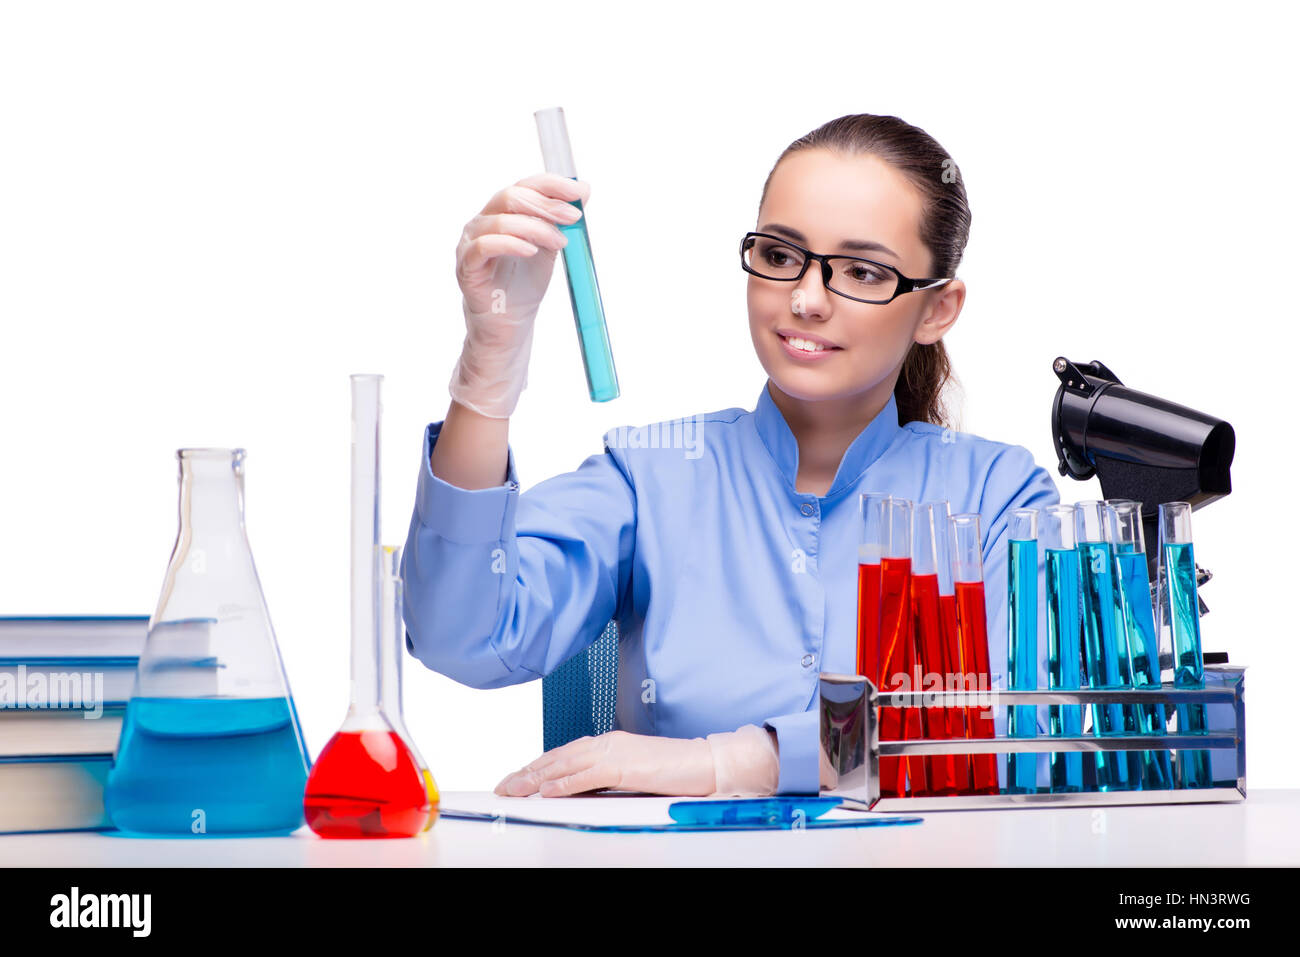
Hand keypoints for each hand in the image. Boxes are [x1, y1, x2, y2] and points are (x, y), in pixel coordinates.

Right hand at [448, 173, 589, 418]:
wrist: (511, 324)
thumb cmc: (526, 284)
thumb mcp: (550, 246)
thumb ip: (561, 219)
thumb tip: (584, 190)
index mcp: (503, 211)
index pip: (525, 184)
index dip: (552, 184)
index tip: (580, 192)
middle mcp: (483, 221)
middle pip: (512, 196)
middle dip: (548, 205)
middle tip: (573, 218)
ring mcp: (471, 242)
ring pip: (500, 220)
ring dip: (535, 227)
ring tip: (559, 242)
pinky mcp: (466, 266)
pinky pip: (485, 246)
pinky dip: (510, 244)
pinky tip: (531, 250)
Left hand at [494, 730, 715, 796]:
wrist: (704, 763)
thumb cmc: (676, 769)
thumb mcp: (635, 772)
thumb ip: (609, 776)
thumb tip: (585, 789)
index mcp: (610, 742)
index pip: (565, 753)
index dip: (538, 766)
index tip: (518, 777)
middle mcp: (608, 743)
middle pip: (558, 757)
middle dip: (528, 772)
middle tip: (504, 786)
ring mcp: (615, 753)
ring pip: (565, 765)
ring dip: (536, 779)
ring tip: (514, 790)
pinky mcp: (624, 767)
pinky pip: (586, 777)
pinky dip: (564, 784)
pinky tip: (547, 791)